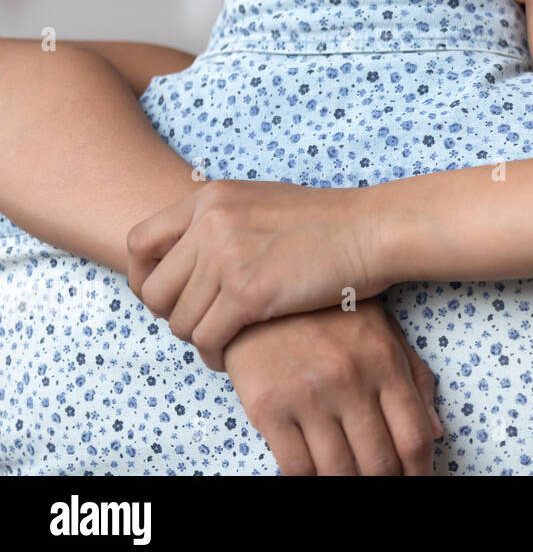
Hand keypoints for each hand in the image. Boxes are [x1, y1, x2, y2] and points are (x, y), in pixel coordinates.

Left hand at [126, 179, 388, 369]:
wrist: (374, 230)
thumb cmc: (329, 222)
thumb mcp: (262, 202)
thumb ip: (221, 222)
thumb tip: (188, 260)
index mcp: (210, 198)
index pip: (140, 243)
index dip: (144, 278)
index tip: (167, 295)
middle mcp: (210, 223)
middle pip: (154, 290)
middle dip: (172, 315)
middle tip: (201, 322)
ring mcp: (227, 258)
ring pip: (180, 320)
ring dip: (199, 337)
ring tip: (224, 338)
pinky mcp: (248, 294)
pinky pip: (208, 338)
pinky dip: (216, 353)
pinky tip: (235, 351)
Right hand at [225, 299, 441, 474]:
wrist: (260, 293)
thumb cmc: (329, 313)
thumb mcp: (383, 330)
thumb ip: (414, 378)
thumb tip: (436, 431)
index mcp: (384, 361)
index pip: (413, 436)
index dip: (420, 471)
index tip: (418, 479)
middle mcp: (350, 381)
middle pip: (379, 462)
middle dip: (388, 483)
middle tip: (387, 482)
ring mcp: (308, 397)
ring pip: (339, 472)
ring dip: (351, 486)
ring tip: (354, 480)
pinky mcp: (269, 408)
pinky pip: (297, 468)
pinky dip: (312, 482)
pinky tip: (320, 475)